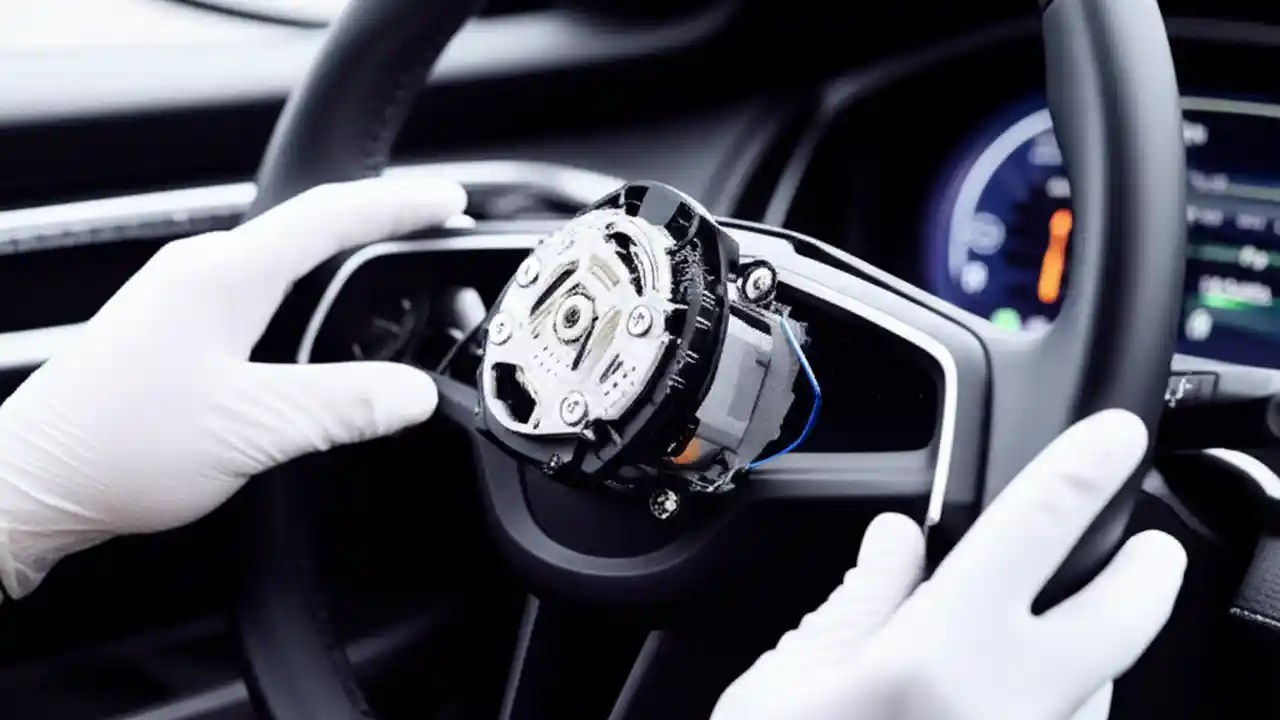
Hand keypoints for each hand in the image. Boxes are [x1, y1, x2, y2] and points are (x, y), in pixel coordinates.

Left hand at [0, 177, 466, 599]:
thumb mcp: (253, 427)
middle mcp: (201, 271)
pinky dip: (307, 309)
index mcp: (224, 275)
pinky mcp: (175, 332)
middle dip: (380, 231)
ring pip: (284, 269)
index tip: (449, 201)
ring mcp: (184, 298)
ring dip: (342, 274)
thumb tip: (415, 393)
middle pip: (310, 233)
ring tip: (392, 289)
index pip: (331, 216)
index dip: (399, 205)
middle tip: (434, 243)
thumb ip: (346, 405)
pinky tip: (321, 342)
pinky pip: (260, 301)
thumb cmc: (117, 446)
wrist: (28, 481)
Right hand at [712, 409, 1187, 719]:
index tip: (1114, 437)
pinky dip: (1050, 709)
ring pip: (1098, 689)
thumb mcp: (789, 680)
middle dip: (1149, 570)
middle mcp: (1010, 710)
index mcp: (937, 656)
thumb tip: (896, 541)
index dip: (1084, 469)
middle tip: (1144, 550)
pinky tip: (991, 709)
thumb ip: (857, 601)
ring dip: (1076, 659)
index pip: (1037, 530)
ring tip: (1004, 660)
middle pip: (1126, 616)